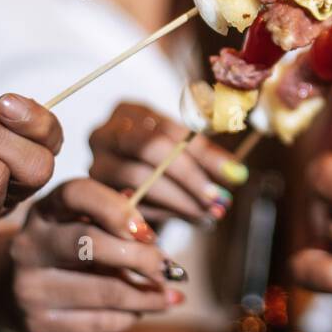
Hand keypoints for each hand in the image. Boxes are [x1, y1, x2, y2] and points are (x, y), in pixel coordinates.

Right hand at [9, 177, 183, 331]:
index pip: (76, 193)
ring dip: (147, 296)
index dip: (117, 209)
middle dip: (141, 257)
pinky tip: (140, 311)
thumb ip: (120, 221)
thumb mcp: (90, 227)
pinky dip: (130, 317)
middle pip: (90, 243)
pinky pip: (100, 323)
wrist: (23, 294)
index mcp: (45, 210)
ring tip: (169, 295)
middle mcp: (30, 246)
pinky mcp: (40, 325)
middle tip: (168, 268)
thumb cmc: (74, 252)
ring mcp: (30, 288)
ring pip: (105, 291)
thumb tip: (150, 237)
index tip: (149, 233)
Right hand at [88, 102, 247, 224]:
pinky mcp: (95, 197)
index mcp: (128, 112)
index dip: (202, 151)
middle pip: (148, 150)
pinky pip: (132, 206)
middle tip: (218, 198)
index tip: (233, 172)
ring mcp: (95, 166)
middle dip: (189, 177)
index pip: (167, 128)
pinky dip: (164, 214)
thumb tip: (235, 172)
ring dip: (180, 200)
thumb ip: (204, 154)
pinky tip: (190, 218)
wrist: (128, 180)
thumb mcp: (181, 147)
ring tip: (209, 212)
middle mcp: (104, 134)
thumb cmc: (160, 159)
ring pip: (138, 180)